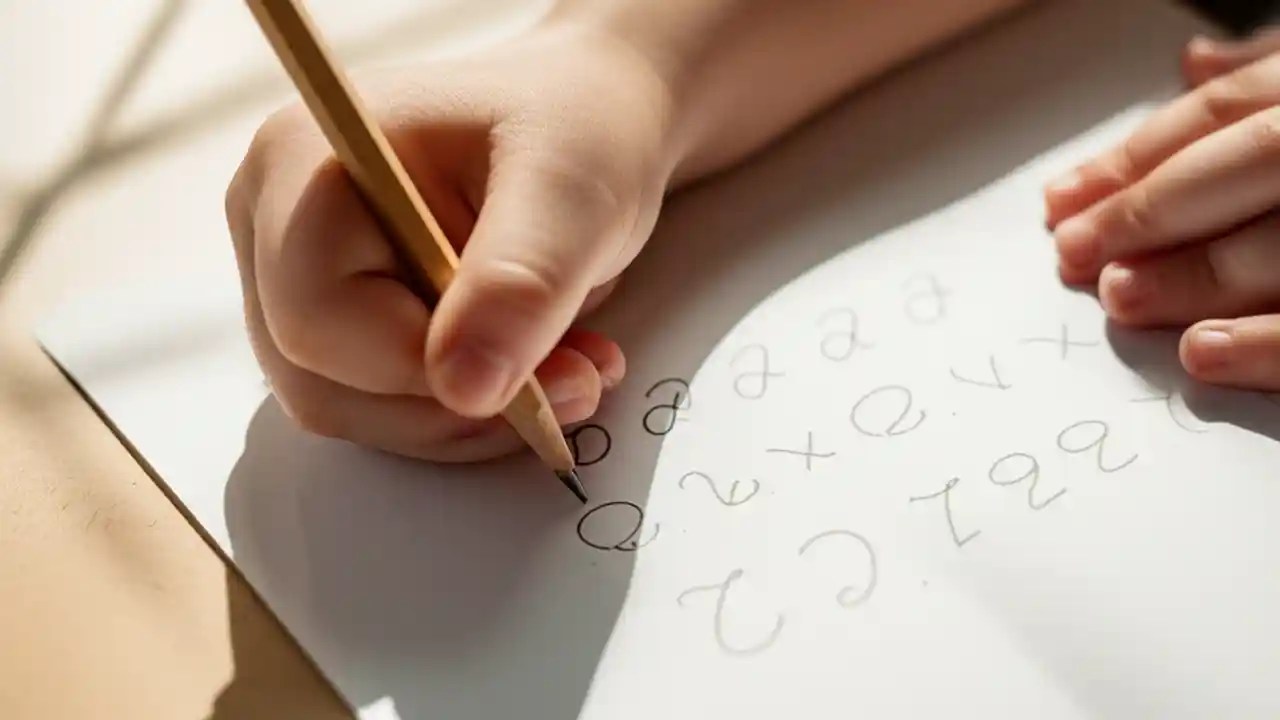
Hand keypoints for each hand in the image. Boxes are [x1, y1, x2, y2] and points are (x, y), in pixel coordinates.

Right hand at [225, 24, 673, 460]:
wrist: (596, 123)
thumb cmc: (578, 129)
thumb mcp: (574, 190)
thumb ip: (518, 282)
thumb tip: (465, 388)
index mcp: (301, 159)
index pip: (317, 318)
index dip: (422, 369)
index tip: (543, 371)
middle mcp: (271, 219)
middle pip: (320, 381)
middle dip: (459, 403)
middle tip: (578, 376)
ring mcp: (294, 277)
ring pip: (350, 410)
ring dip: (469, 416)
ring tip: (573, 365)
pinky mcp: (337, 322)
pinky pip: (380, 408)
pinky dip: (465, 409)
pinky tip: (537, 368)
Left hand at [1044, 28, 1279, 390]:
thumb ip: (1266, 80)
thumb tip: (1191, 62)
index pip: (1225, 114)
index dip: (1134, 158)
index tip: (1058, 202)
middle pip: (1246, 166)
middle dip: (1147, 210)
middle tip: (1069, 251)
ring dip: (1193, 274)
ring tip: (1117, 297)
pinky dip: (1268, 344)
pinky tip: (1198, 354)